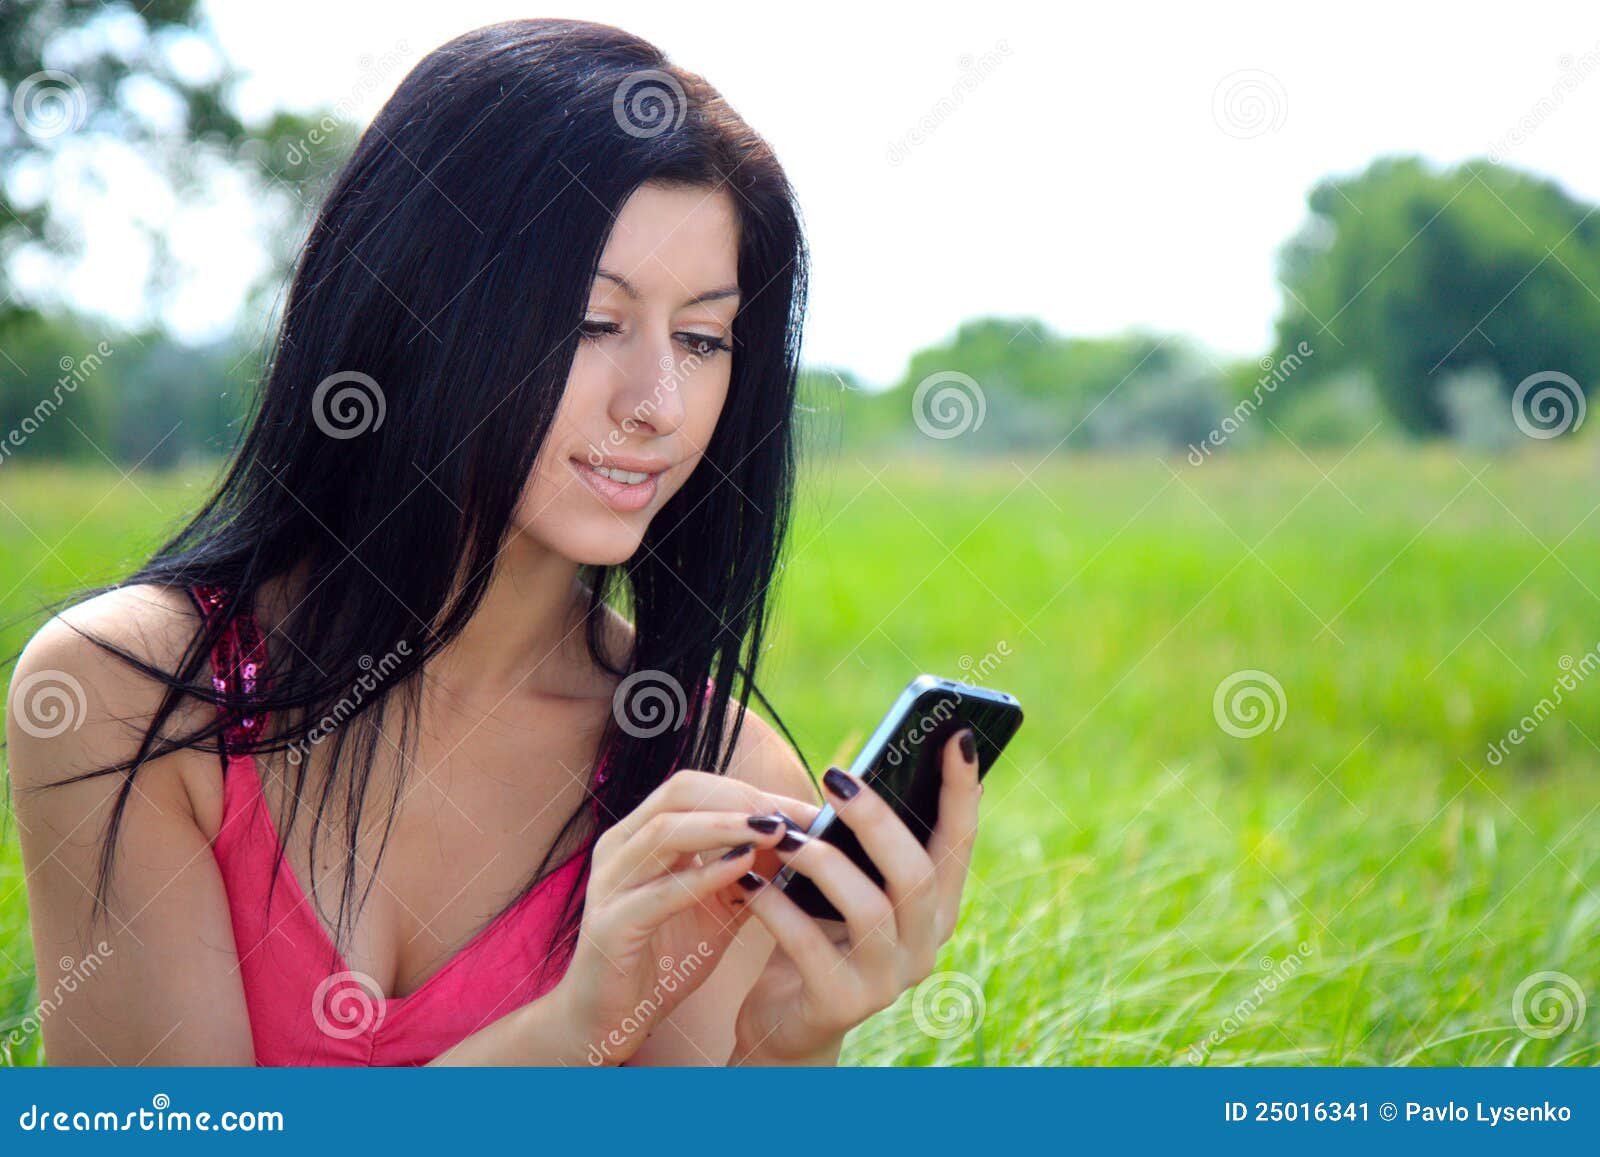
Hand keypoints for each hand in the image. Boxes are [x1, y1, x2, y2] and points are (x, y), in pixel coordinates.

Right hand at [549, 770, 820, 1064]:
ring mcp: (610, 883)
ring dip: (726, 826)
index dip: (751, 791)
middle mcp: (620, 847)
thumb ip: (749, 874)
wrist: (611, 1021)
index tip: (803, 808)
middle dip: (741, 799)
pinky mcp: (611, 926)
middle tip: (789, 817)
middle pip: (680, 793)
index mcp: (640, 834)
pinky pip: (660, 892)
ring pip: (666, 831)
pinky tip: (743, 869)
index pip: (697, 788)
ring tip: (773, 832)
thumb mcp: (716, 909)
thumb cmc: (662, 961)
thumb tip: (797, 840)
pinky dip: (704, 876)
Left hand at [729, 727, 981, 1064]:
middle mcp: (924, 946)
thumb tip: (850, 774)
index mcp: (935, 909)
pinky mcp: (841, 1006)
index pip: (959, 843)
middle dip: (876, 820)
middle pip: (916, 874)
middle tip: (835, 775)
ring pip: (869, 909)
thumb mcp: (843, 888)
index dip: (962, 791)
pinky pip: (809, 946)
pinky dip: (776, 908)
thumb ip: (859, 847)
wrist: (783, 1026)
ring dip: (821, 861)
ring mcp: (887, 982)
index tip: (958, 735)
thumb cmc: (816, 936)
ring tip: (780, 832)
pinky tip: (748, 881)